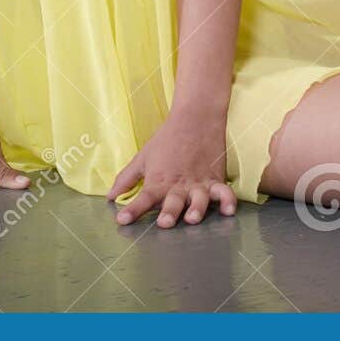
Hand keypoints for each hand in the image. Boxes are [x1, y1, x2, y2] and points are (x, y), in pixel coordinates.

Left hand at [106, 109, 236, 227]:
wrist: (195, 117)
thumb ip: (127, 179)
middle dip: (168, 213)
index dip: (133, 210)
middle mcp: (178, 185)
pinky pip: (224, 192)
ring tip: (193, 218)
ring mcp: (198, 183)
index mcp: (159, 181)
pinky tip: (228, 211)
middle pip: (173, 202)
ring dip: (196, 209)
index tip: (122, 220)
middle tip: (164, 222)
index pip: (143, 198)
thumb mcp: (143, 158)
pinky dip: (228, 201)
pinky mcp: (215, 179)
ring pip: (199, 200)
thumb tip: (110, 196)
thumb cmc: (167, 139)